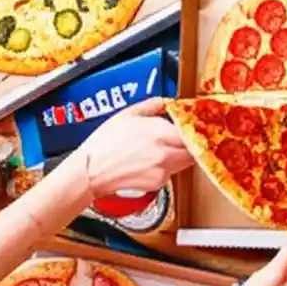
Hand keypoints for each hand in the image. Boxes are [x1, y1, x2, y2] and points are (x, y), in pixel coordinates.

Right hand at [78, 98, 193, 198]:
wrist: (92, 171)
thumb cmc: (104, 144)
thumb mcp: (128, 114)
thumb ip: (153, 105)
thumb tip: (167, 102)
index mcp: (161, 133)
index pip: (193, 133)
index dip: (194, 130)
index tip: (193, 127)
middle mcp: (166, 153)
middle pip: (194, 149)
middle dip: (190, 143)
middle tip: (182, 138)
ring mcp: (164, 170)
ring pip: (185, 162)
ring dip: (180, 154)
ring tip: (160, 149)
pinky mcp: (159, 183)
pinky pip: (171, 173)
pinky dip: (166, 167)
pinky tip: (149, 161)